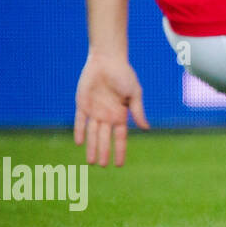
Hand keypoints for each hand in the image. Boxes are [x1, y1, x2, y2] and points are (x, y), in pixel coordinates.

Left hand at [74, 50, 148, 166]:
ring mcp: (94, 111)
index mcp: (121, 115)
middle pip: (105, 138)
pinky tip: (79, 142)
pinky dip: (79, 131)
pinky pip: (80, 121)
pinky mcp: (82, 104)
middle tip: (102, 166)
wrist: (107, 60)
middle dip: (103, 152)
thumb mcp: (135, 93)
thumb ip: (138, 111)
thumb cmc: (124, 75)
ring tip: (91, 162)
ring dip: (92, 147)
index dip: (119, 151)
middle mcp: (107, 116)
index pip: (120, 137)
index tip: (119, 164)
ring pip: (92, 133)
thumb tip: (146, 128)